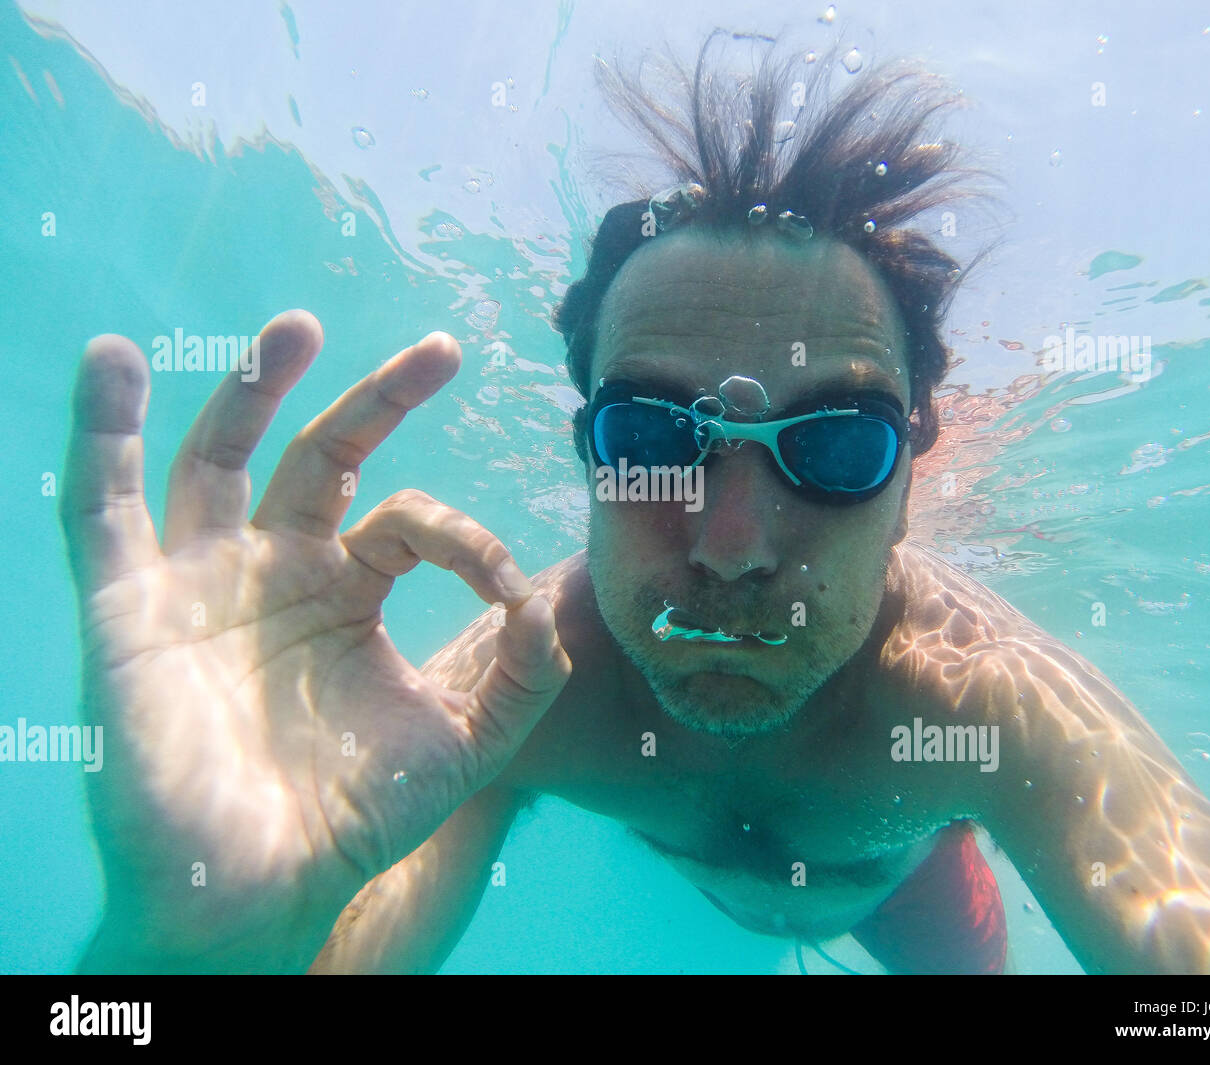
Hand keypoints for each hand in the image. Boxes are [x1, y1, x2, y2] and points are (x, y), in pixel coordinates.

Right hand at [61, 310, 569, 971]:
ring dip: (251, 388)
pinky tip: (114, 363)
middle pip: (323, 458)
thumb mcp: (465, 741)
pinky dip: (101, 435)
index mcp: (347, 593)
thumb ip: (521, 675)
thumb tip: (542, 599)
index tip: (506, 584)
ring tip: (297, 326)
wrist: (265, 888)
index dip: (462, 537)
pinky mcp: (131, 610)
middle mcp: (276, 573)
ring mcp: (202, 583)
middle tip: (442, 348)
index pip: (408, 521)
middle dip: (378, 399)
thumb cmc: (359, 816)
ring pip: (216, 460)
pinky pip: (101, 511)